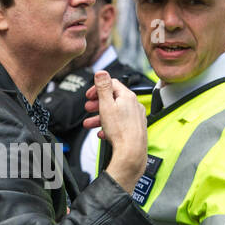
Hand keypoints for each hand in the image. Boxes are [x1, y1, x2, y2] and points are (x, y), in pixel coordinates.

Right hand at [82, 71, 146, 192]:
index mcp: (128, 96)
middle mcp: (134, 105)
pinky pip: (120, 124)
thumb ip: (103, 87)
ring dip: (100, 117)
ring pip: (115, 113)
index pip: (112, 84)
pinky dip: (109, 127)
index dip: (98, 88)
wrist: (131, 152)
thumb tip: (101, 72)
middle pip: (113, 99)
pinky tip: (102, 133)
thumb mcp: (106, 105)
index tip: (89, 95)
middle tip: (88, 108)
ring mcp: (136, 117)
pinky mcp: (135, 129)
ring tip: (89, 124)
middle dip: (97, 104)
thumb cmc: (120, 131)